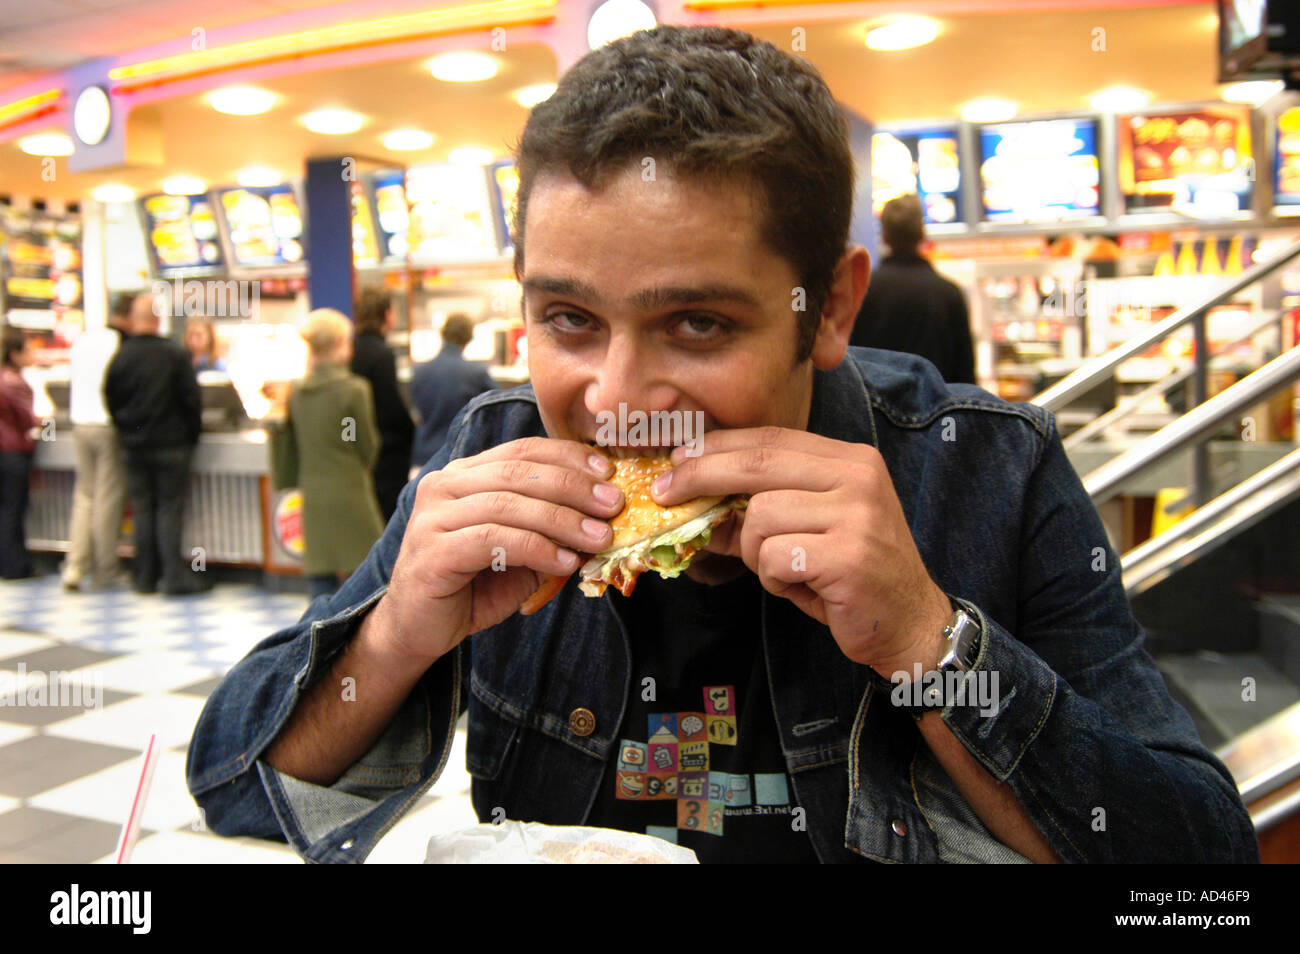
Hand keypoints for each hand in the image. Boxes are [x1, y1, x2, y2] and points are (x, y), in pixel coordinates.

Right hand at [376, 437, 622, 663]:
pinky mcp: (433, 551)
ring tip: (598, 537)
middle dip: (573, 487)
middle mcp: (444, 485)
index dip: (568, 457)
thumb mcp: (520, 552)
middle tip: (613, 505)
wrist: (418, 628)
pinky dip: (536, 548)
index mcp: (465, 474)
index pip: (522, 450)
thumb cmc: (472, 586)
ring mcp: (433, 516)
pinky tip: (565, 563)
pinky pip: (493, 540)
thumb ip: (551, 531)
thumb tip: (602, 518)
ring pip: (508, 504)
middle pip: (518, 472)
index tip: (609, 472)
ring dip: (561, 519)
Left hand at [655, 427, 950, 675]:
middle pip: (757, 463)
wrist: (908, 624)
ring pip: (761, 516)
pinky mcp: (848, 556)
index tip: (676, 458)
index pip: (771, 438)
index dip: (718, 446)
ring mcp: (857, 515)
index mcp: (850, 460)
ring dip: (756, 552)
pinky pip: (776, 556)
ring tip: (784, 570)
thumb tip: (691, 498)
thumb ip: (759, 508)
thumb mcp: (805, 530)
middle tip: (666, 494)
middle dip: (702, 477)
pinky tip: (801, 587)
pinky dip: (775, 578)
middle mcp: (858, 477)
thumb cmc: (848, 576)